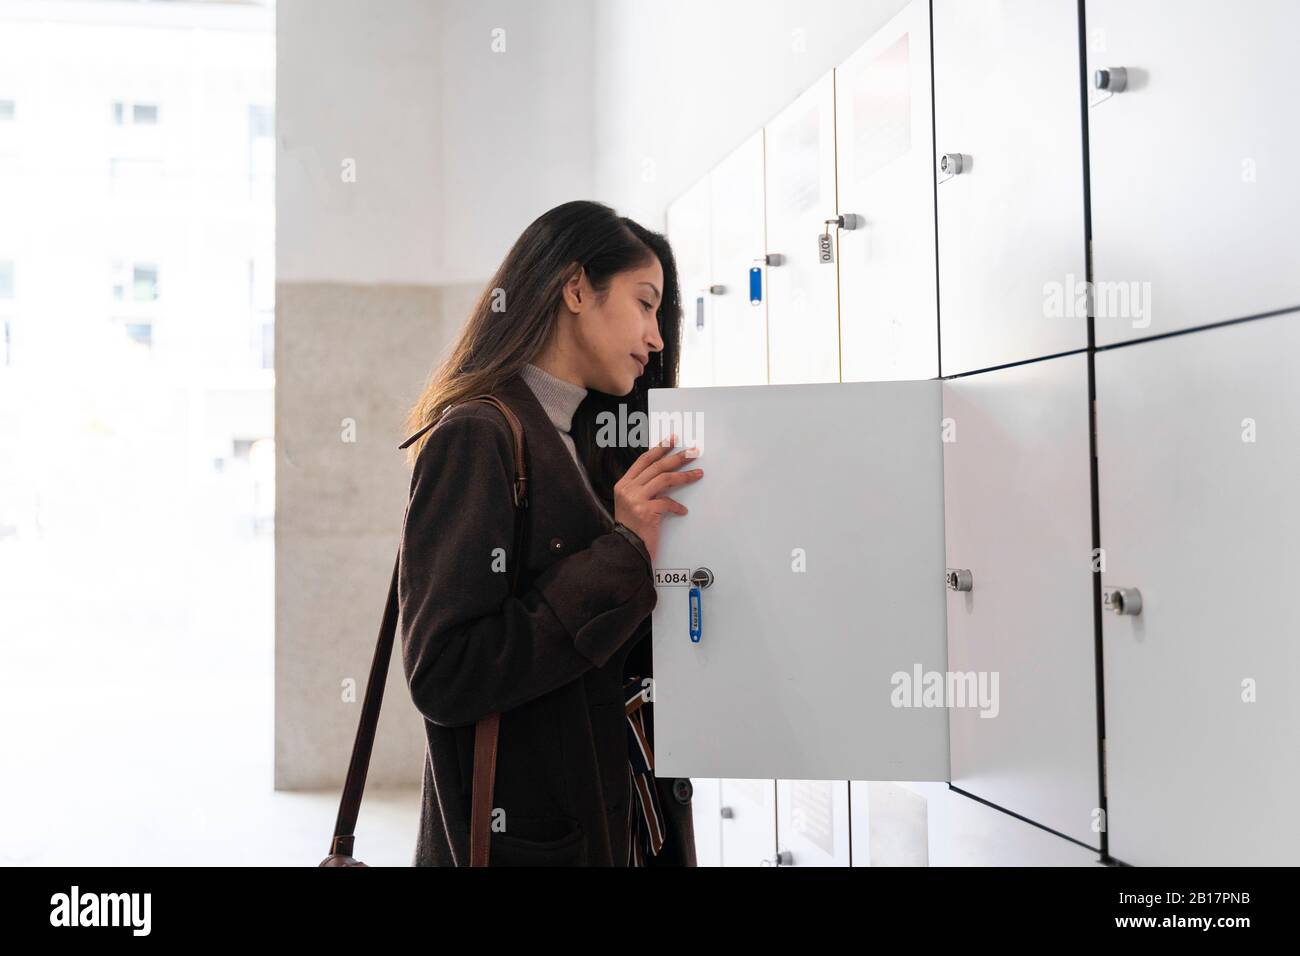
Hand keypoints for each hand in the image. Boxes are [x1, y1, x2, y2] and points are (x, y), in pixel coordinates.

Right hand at [613, 433, 702, 563]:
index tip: (673, 439)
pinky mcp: (646, 512)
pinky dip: (677, 506)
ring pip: (664, 479)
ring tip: (698, 473)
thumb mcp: (631, 503)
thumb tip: (665, 473)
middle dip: (677, 457)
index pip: (644, 460)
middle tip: (693, 451)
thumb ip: (643, 488)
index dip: (660, 448)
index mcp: (623, 484)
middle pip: (657, 466)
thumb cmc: (633, 527)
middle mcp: (628, 489)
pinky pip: (667, 503)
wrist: (626, 548)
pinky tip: (682, 511)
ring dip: (684, 476)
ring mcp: (636, 499)